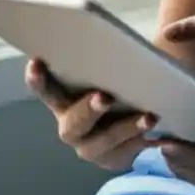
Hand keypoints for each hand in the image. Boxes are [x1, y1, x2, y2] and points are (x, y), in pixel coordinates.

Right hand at [24, 59, 158, 170]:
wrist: (136, 121)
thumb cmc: (119, 87)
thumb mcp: (113, 74)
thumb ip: (114, 60)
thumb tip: (148, 34)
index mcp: (64, 101)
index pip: (45, 90)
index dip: (38, 79)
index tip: (37, 61)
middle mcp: (72, 127)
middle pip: (73, 123)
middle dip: (88, 111)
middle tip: (105, 97)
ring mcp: (91, 147)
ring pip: (102, 143)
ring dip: (125, 129)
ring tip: (148, 117)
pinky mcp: (112, 159)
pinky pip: (125, 153)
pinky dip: (142, 142)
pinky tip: (157, 132)